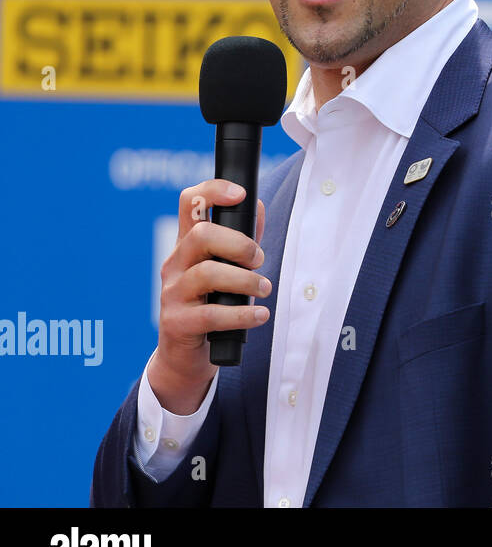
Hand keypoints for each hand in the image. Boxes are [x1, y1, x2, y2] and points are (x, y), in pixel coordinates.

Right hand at [147, 180, 268, 413]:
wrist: (187, 356)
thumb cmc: (212, 305)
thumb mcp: (226, 270)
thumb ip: (241, 240)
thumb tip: (257, 205)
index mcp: (187, 246)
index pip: (189, 204)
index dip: (212, 191)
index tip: (240, 194)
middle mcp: (175, 264)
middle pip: (200, 236)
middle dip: (239, 244)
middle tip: (259, 260)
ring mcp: (172, 293)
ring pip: (206, 274)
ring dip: (245, 280)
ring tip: (265, 289)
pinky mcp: (177, 323)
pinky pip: (211, 314)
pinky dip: (242, 315)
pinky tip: (260, 316)